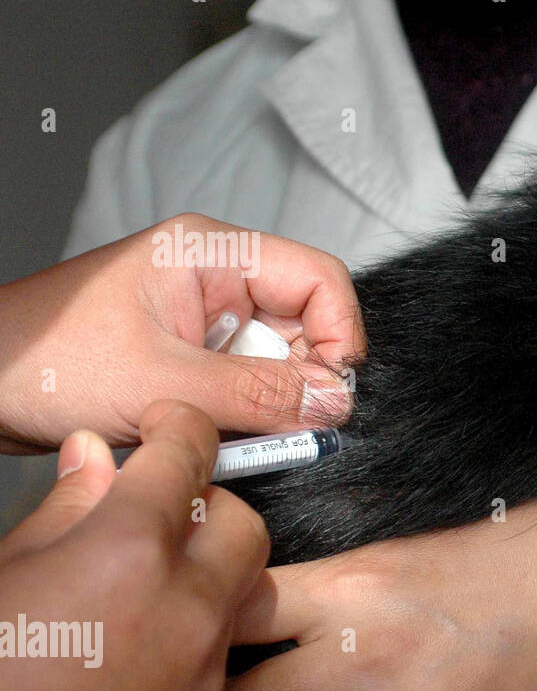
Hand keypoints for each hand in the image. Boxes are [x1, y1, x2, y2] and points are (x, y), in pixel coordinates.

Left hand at [0, 213, 363, 452]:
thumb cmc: (43, 362)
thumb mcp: (162, 383)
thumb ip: (257, 394)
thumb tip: (335, 404)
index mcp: (212, 253)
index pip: (319, 279)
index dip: (339, 336)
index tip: (333, 396)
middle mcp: (215, 278)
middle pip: (304, 324)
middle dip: (301, 381)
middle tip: (283, 431)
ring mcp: (203, 318)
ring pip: (278, 361)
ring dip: (268, 406)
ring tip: (232, 437)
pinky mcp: (192, 355)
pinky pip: (246, 384)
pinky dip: (243, 417)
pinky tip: (216, 436)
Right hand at [0, 400, 268, 690]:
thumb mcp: (3, 575)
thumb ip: (63, 508)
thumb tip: (92, 459)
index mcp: (129, 551)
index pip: (187, 455)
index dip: (179, 425)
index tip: (169, 423)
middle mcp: (187, 600)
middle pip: (243, 519)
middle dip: (211, 500)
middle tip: (163, 507)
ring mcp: (203, 658)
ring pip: (243, 581)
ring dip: (211, 562)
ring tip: (151, 571)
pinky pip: (224, 640)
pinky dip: (200, 619)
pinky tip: (146, 630)